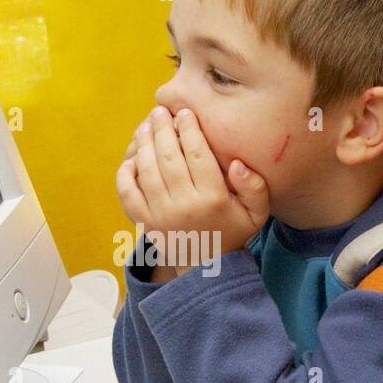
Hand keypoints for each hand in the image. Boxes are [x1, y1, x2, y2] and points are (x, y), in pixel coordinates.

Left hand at [114, 106, 268, 267]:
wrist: (207, 270)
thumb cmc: (232, 232)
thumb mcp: (256, 213)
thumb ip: (255, 186)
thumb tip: (237, 162)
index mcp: (213, 199)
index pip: (198, 155)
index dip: (189, 129)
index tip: (185, 113)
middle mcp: (185, 206)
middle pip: (169, 157)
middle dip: (163, 129)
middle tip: (160, 112)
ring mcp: (161, 216)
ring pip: (147, 171)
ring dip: (144, 144)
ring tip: (145, 127)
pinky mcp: (145, 223)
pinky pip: (128, 194)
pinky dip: (125, 175)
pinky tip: (131, 159)